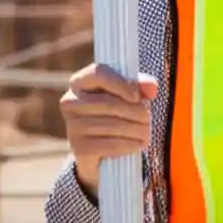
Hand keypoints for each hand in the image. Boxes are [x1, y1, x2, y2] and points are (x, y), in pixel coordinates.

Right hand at [59, 63, 158, 196]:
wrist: (98, 149)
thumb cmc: (115, 112)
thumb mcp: (127, 95)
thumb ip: (140, 86)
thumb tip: (152, 87)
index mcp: (80, 82)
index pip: (99, 73)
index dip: (121, 83)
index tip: (137, 96)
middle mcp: (70, 102)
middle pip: (109, 103)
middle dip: (135, 111)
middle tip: (148, 118)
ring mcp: (72, 126)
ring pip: (113, 125)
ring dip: (137, 129)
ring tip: (146, 131)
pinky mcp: (78, 148)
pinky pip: (110, 144)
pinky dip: (130, 144)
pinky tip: (139, 144)